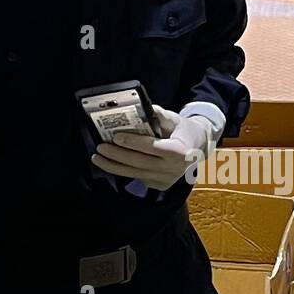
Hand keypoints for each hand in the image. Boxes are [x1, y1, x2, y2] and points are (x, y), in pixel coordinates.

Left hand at [92, 108, 212, 191]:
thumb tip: (141, 107)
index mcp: (181, 151)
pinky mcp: (159, 186)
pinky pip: (137, 178)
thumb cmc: (182, 130)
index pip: (154, 147)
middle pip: (140, 162)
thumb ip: (158, 114)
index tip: (116, 137)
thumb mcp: (174, 119)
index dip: (134, 143)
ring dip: (114, 166)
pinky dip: (122, 170)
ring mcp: (167, 180)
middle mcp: (174, 169)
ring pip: (135, 173)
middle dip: (117, 155)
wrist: (196, 148)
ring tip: (97, 157)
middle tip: (100, 147)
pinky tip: (109, 163)